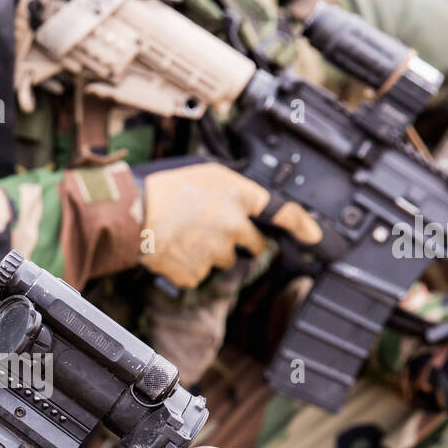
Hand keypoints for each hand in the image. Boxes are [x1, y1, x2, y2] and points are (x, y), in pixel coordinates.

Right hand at [139, 160, 321, 287]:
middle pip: (254, 244)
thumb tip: (249, 206)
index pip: (284, 212)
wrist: (132, 213)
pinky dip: (189, 266)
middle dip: (241, 240)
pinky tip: (175, 250)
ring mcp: (216, 253)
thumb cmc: (166, 187)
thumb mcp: (208, 173)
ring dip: (211, 252)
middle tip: (214, 228)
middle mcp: (235, 226)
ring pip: (224, 260)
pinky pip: (200, 274)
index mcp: (240, 196)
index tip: (314, 236)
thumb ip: (235, 190)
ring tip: (185, 234)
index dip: (303, 225)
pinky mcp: (197, 273)